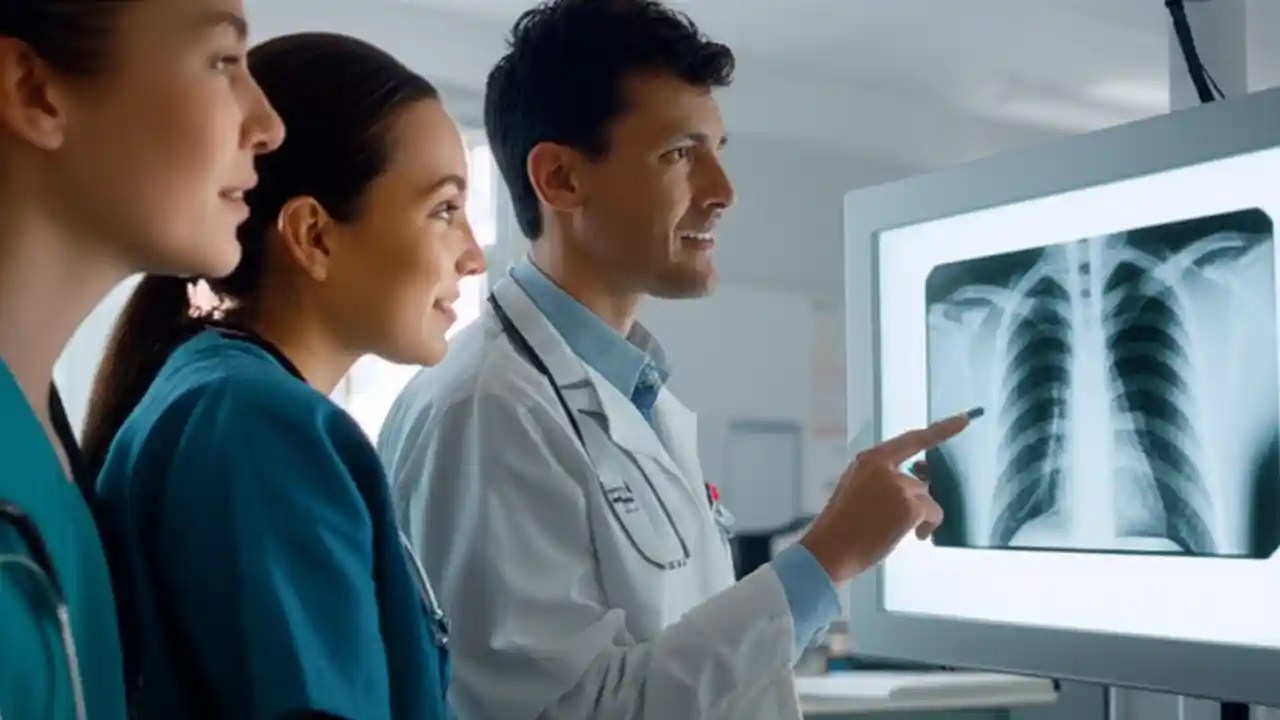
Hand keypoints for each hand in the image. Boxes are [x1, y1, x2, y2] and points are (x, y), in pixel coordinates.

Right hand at [799, 413, 971, 583]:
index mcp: (870, 460)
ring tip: (897, 532)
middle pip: (919, 481)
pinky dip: (928, 526)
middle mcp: (885, 468)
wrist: (830, 549)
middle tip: (901, 520)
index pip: (912, 440)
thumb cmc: (841, 526)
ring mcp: (899, 486)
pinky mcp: (910, 506)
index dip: (941, 430)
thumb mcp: (855, 488)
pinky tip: (914, 536)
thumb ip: (882, 479)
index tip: (963, 419)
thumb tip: (915, 484)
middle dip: (916, 501)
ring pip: (926, 498)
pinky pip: (933, 513)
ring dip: (919, 516)